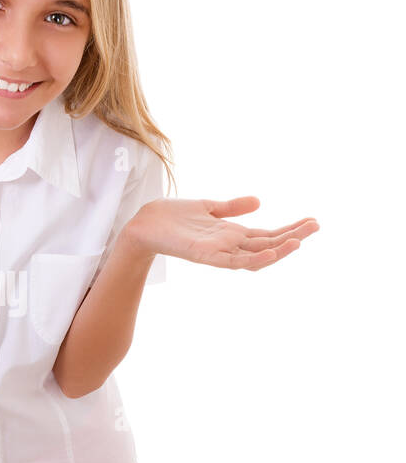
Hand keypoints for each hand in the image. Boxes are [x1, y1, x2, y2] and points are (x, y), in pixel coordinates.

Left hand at [124, 196, 319, 270]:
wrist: (145, 223)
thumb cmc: (173, 217)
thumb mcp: (208, 206)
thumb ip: (232, 206)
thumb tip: (259, 201)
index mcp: (231, 234)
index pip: (267, 235)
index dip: (289, 229)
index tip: (311, 221)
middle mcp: (229, 245)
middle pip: (268, 244)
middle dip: (293, 236)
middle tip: (316, 226)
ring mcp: (219, 252)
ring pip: (256, 255)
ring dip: (278, 250)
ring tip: (299, 241)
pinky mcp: (206, 255)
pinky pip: (234, 261)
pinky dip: (254, 259)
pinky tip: (270, 252)